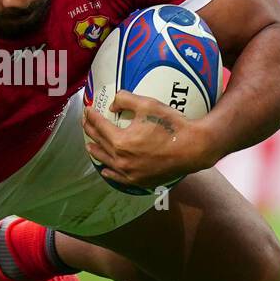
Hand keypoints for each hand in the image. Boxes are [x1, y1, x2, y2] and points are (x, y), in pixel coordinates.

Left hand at [82, 90, 213, 189]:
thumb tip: (112, 106)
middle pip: (99, 143)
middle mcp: (121, 160)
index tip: (87, 109)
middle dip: (91, 130)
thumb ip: (125, 100)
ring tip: (89, 145)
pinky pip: (118, 177)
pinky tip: (105, 169)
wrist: (193, 148)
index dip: (91, 116)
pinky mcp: (139, 181)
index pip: (99, 125)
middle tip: (86, 123)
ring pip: (105, 162)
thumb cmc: (171, 125)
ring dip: (96, 151)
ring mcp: (129, 173)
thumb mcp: (147, 105)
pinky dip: (109, 172)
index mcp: (120, 141)